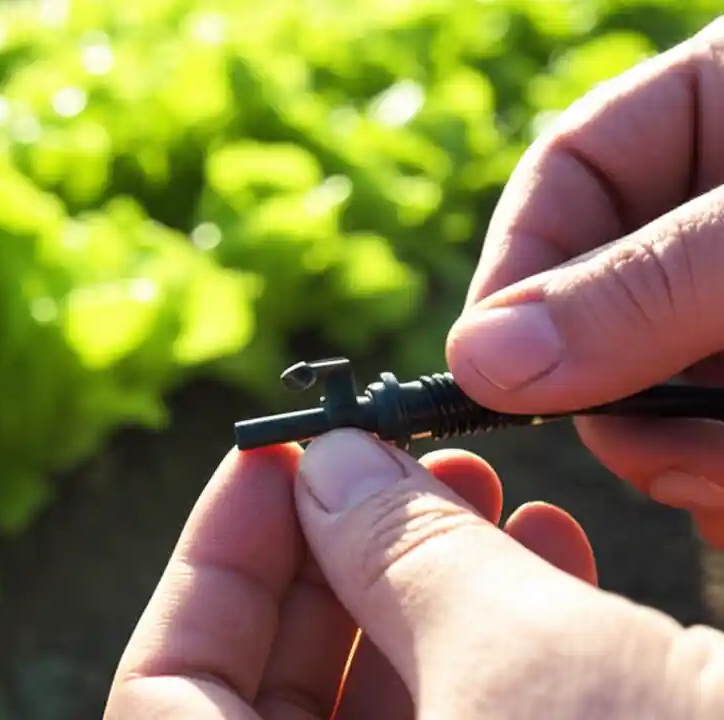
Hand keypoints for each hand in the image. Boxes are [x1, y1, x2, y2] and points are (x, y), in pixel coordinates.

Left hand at [105, 432, 723, 717]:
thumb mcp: (531, 662)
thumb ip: (396, 551)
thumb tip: (321, 464)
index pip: (165, 700)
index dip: (211, 567)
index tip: (275, 459)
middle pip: (271, 700)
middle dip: (334, 563)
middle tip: (390, 461)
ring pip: (384, 715)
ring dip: (423, 591)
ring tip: (490, 491)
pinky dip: (495, 649)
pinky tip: (553, 558)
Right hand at [446, 18, 723, 543]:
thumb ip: (643, 287)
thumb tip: (474, 363)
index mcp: (720, 104)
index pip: (570, 172)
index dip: (518, 274)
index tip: (490, 374)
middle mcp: (723, 208)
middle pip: (609, 298)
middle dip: (614, 391)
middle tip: (647, 453)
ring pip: (668, 381)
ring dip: (681, 452)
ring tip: (722, 488)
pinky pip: (720, 437)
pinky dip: (720, 478)